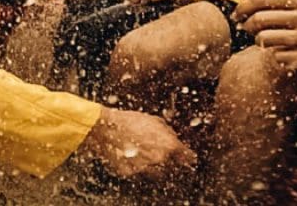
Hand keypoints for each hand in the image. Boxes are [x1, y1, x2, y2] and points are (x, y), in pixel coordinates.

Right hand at [79, 107, 195, 177]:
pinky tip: (132, 158)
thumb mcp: (154, 120)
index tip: (190, 160)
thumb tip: (176, 140)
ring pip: (158, 175)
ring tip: (148, 158)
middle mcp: (159, 159)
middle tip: (164, 156)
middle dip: (171, 163)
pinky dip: (139, 169)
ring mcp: (145, 169)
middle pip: (173, 168)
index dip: (189, 158)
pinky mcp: (131, 174)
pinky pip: (139, 175)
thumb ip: (169, 132)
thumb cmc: (130, 121)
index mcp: (168, 145)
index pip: (187, 157)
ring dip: (157, 169)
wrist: (107, 128)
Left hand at [233, 0, 296, 66]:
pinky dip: (278, 58)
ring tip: (270, 44)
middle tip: (248, 32)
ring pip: (264, 41)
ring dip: (261, 44)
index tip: (235, 16)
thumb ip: (281, 6)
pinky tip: (288, 56)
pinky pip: (278, 58)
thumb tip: (247, 0)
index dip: (243, 8)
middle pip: (259, 20)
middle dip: (247, 27)